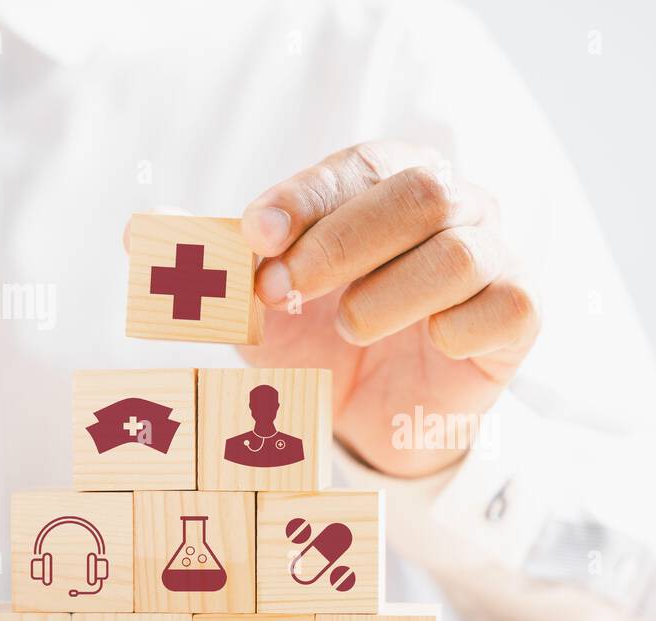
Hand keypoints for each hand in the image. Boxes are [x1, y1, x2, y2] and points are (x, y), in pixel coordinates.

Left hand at [237, 140, 539, 477]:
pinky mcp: (519, 315)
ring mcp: (494, 257)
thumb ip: (208, 266)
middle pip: (419, 193)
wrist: (371, 417)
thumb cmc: (319, 341)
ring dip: (390, 296)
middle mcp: (454, 205)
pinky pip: (505, 306)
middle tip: (286, 290)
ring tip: (351, 327)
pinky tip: (429, 347)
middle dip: (341, 244)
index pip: (356, 168)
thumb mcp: (256, 306)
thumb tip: (136, 232)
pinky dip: (456, 330)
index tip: (256, 237)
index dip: (305, 201)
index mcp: (390, 180)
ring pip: (458, 253)